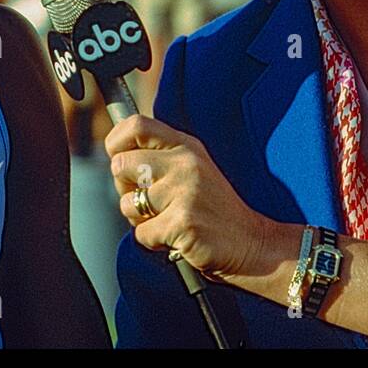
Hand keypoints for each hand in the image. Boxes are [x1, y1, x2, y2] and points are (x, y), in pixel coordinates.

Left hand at [105, 113, 274, 278]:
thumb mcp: (194, 169)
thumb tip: (116, 155)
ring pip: (127, 202)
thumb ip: (161, 157)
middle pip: (121, 164)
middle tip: (145, 201)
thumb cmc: (215, 209)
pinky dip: (153, 241)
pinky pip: (141, 233)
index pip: (137, 124)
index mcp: (186, 146)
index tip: (117, 157)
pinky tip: (175, 237)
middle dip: (123, 188)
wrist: (252, 243)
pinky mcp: (182, 222)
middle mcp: (185, 163)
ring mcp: (184, 191)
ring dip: (138, 219)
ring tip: (165, 220)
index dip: (116, 141)